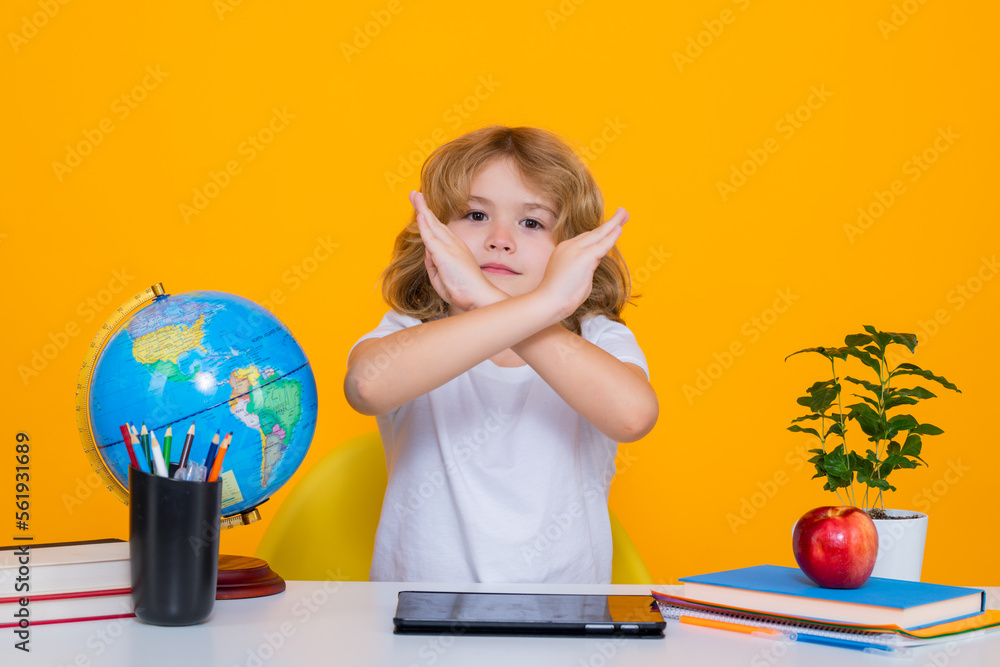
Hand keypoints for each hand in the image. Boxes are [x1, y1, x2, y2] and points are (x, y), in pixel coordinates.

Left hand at [411, 191, 506, 311]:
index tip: (422, 210)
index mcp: (454, 250)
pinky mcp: (445, 254)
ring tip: (414, 195)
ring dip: (422, 209)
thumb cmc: (462, 290)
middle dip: (423, 208)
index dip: (429, 219)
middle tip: (415, 194)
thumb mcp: (440, 277)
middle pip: (435, 223)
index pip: (439, 231)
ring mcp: (450, 247)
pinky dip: (424, 224)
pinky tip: (420, 213)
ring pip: (432, 225)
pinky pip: (431, 237)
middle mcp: (453, 244)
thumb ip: (432, 264)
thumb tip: (427, 252)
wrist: (478, 296)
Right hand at [535, 207, 627, 318]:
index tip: (609, 228)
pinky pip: (602, 245)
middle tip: (622, 213)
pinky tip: (619, 228)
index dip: (599, 233)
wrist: (548, 301)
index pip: (585, 239)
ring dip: (613, 224)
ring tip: (625, 214)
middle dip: (609, 223)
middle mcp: (569, 246)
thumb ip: (586, 267)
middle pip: (593, 232)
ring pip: (598, 234)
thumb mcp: (574, 277)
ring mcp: (575, 250)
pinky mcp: (583, 257)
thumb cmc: (560, 296)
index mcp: (564, 250)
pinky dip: (612, 236)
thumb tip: (596, 261)